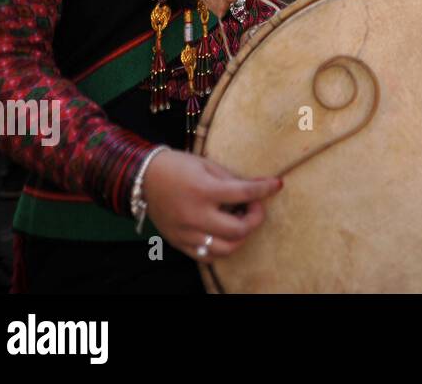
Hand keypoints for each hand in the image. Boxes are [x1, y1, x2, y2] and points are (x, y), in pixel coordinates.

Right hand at [143, 150, 281, 260]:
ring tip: (239, 220)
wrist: (144, 178)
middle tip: (254, 206)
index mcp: (204, 190)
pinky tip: (223, 232)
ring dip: (240, 235)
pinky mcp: (178, 242)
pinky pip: (207, 256)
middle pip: (239, 229)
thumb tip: (264, 185)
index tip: (277, 184)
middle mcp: (195, 215)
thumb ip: (235, 179)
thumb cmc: (179, 167)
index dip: (265, 189)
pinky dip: (221, 247)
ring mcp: (186, 232)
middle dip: (256, 218)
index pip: (244, 193)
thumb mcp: (208, 166)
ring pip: (226, 248)